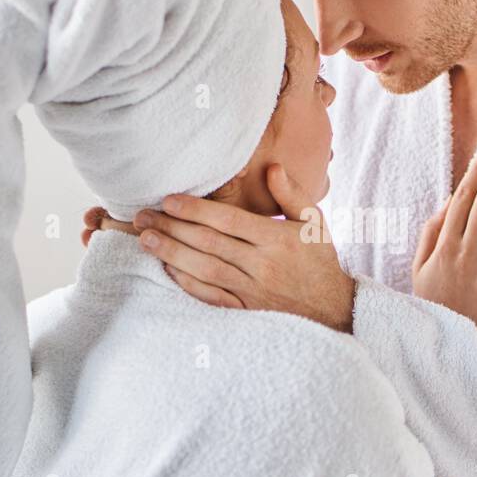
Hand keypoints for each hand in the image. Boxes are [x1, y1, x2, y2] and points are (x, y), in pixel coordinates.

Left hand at [83, 166, 355, 332]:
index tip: (168, 200)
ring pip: (204, 269)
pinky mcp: (245, 309)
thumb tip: (270, 167)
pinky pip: (210, 296)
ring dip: (172, 253)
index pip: (228, 221)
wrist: (332, 308)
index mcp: (277, 239)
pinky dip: (187, 282)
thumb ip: (291, 193)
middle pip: (209, 243)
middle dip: (172, 228)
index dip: (195, 210)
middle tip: (144, 216)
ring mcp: (252, 290)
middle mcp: (262, 264)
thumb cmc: (320, 259)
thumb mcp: (314, 221)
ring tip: (146, 239)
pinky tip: (168, 268)